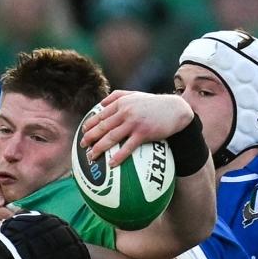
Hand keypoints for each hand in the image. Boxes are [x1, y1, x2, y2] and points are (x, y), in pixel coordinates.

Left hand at [80, 91, 194, 167]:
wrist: (175, 109)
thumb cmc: (154, 104)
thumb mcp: (135, 94)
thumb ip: (117, 96)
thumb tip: (101, 103)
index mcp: (121, 102)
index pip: (101, 114)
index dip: (90, 124)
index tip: (82, 132)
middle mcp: (125, 111)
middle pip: (103, 126)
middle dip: (90, 137)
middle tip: (82, 146)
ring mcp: (134, 122)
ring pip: (111, 137)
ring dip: (99, 148)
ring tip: (91, 157)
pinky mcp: (143, 133)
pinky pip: (127, 147)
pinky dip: (118, 156)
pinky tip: (111, 164)